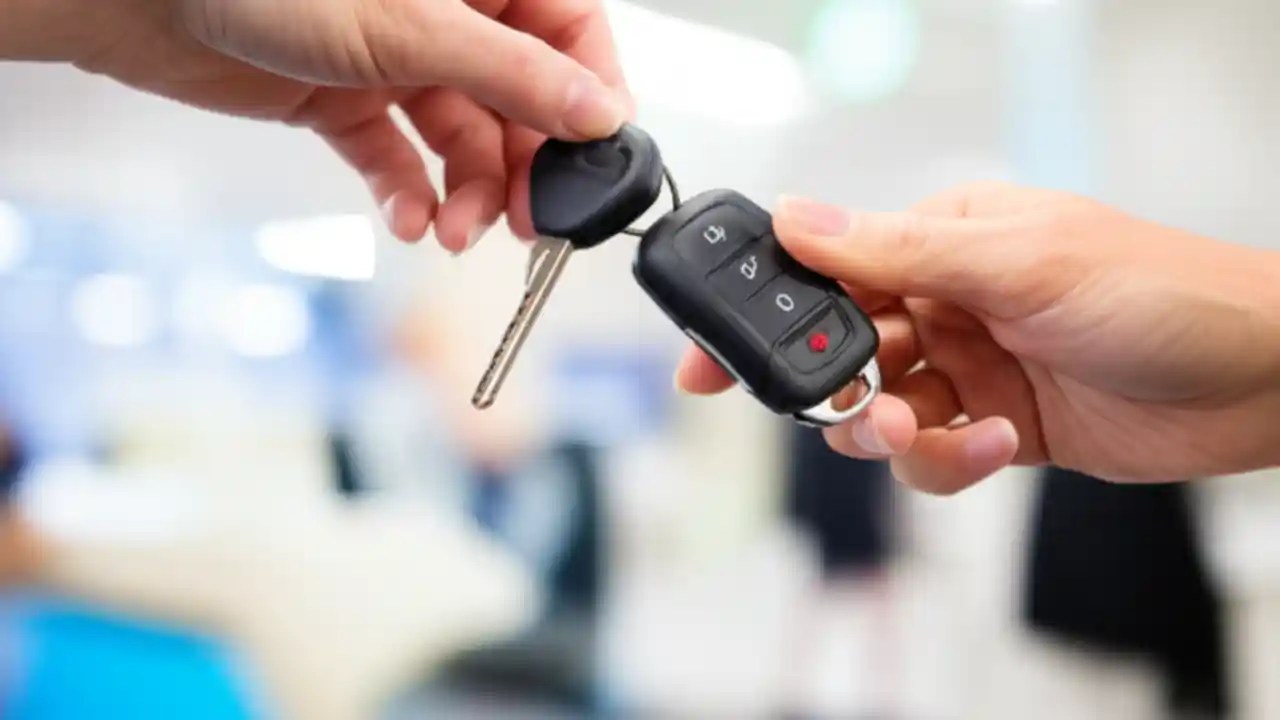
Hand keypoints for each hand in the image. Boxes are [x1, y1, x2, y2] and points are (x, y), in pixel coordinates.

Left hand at [15, 0, 628, 250]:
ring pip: (461, 137)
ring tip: (455, 231)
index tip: (596, 163)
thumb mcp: (414, 29)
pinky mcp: (346, 99)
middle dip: (521, 168)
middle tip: (526, 223)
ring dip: (466, 192)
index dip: (589, 100)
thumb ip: (515, 75)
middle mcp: (445, 14)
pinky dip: (406, 193)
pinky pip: (397, 156)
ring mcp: (396, 58)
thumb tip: (601, 113)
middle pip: (520, 100)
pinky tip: (408, 220)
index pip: (570, 35)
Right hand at [677, 183, 1279, 493]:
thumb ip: (897, 249)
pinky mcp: (997, 427)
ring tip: (932, 430)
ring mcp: (971, 367)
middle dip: (835, 389)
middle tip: (850, 407)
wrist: (1262, 381)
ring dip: (894, 433)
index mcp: (943, 240)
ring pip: (880, 413)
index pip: (827, 268)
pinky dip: (949, 463)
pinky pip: (934, 456)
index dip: (765, 314)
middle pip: (842, 351)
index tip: (709, 360)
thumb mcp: (1019, 261)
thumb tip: (797, 217)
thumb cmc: (1162, 293)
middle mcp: (948, 302)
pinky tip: (994, 444)